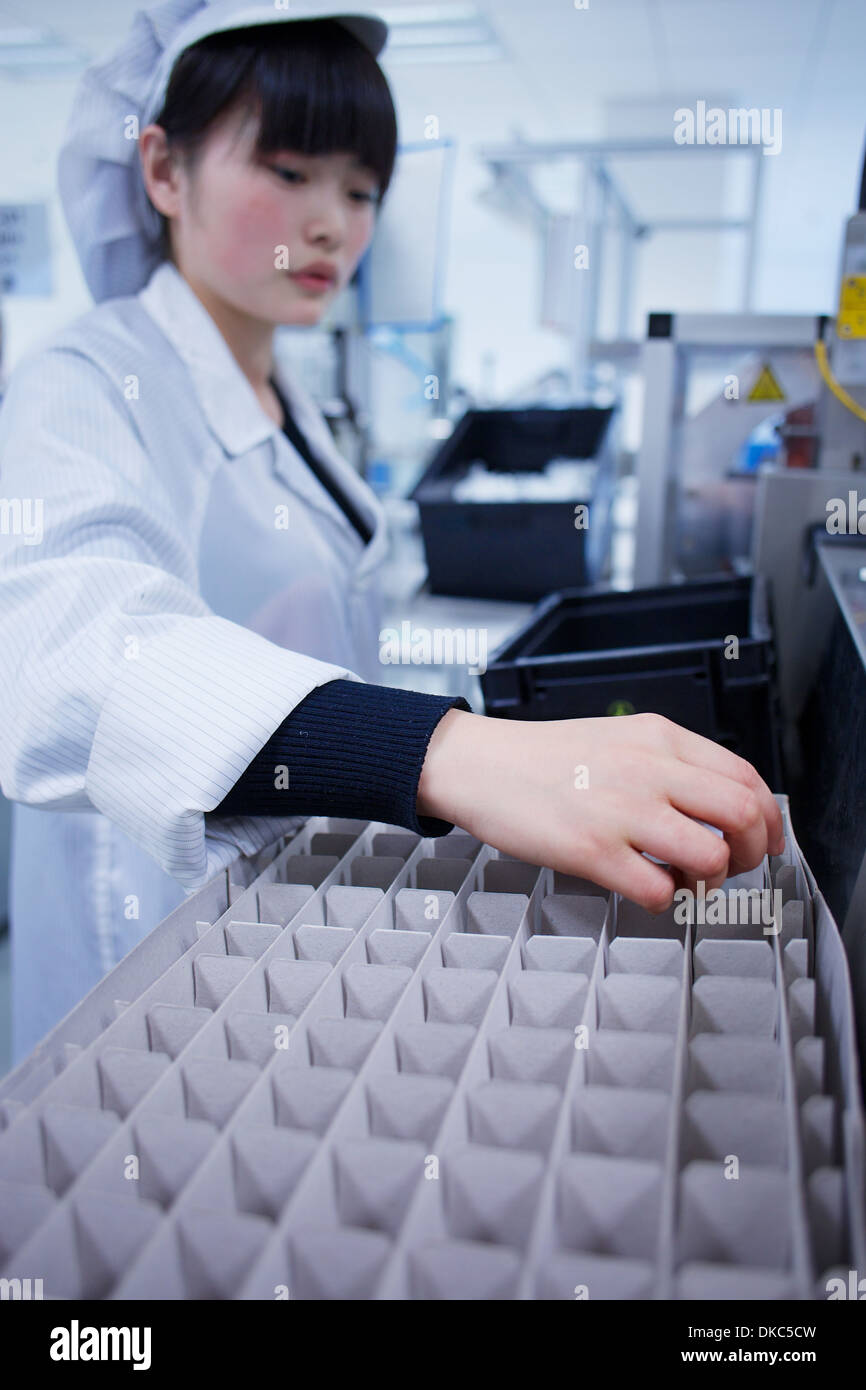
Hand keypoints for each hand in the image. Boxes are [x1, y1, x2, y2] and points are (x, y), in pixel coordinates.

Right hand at [416, 709, 784, 912]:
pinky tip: (645, 888)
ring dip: (710, 882)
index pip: (746, 777)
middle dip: (750, 853)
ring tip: (685, 882)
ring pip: (711, 856)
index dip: (769, 819)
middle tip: (732, 867)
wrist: (479, 764)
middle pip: (743, 815)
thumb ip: (669, 763)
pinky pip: (660, 891)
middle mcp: (648, 769)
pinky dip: (666, 901)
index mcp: (659, 738)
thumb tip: (720, 805)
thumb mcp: (619, 738)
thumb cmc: (544, 758)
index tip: (766, 840)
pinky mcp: (592, 851)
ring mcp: (621, 811)